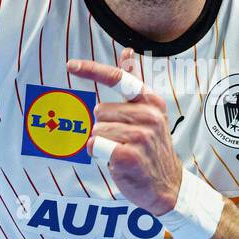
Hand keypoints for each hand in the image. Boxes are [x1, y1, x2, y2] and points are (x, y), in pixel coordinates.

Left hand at [67, 47, 183, 215]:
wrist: (168, 187)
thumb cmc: (152, 149)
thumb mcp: (150, 112)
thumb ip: (135, 82)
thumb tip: (127, 52)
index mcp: (151, 101)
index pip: (119, 79)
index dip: (92, 70)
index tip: (70, 65)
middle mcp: (149, 115)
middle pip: (100, 110)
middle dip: (104, 127)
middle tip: (123, 141)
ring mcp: (141, 135)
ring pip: (96, 130)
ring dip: (102, 143)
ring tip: (122, 152)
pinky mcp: (129, 155)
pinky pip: (96, 146)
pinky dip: (99, 155)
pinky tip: (117, 162)